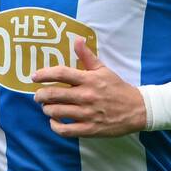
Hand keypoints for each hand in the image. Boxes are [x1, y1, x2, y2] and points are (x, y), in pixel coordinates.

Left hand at [31, 37, 146, 137]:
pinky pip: (65, 130)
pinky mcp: (89, 129)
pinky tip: (54, 121)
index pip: (61, 73)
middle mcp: (86, 96)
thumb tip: (77, 40)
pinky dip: (55, 126)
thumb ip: (87, 56)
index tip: (34, 77)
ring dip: (46, 109)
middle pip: (53, 94)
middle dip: (40, 95)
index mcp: (89, 79)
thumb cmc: (117, 88)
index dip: (44, 74)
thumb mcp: (103, 70)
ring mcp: (87, 114)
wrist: (136, 109)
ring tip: (47, 107)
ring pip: (56, 112)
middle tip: (38, 96)